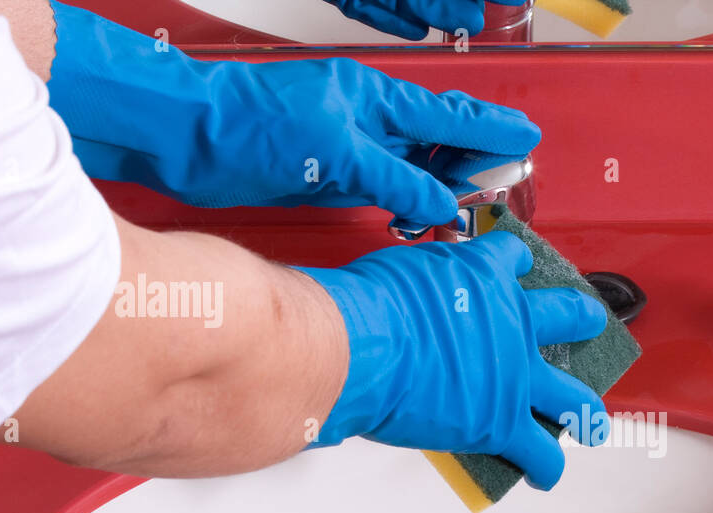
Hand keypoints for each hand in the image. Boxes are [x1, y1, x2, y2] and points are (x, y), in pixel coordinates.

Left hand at [47, 3, 539, 228]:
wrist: (187, 137)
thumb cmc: (248, 124)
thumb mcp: (336, 153)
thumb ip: (395, 178)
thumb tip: (442, 203)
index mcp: (371, 97)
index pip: (446, 113)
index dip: (489, 128)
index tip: (525, 137)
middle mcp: (363, 117)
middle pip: (434, 137)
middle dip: (473, 155)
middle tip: (508, 175)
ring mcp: (345, 145)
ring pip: (410, 162)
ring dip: (442, 182)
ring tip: (473, 199)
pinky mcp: (325, 172)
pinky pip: (383, 184)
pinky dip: (407, 199)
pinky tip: (418, 214)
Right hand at [298, 233, 608, 489]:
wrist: (360, 348)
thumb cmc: (366, 307)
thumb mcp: (397, 272)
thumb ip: (419, 287)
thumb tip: (401, 301)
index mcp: (483, 275)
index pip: (512, 257)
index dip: (515, 262)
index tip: (517, 265)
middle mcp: (513, 321)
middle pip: (568, 315)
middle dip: (581, 319)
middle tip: (588, 323)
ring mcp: (516, 375)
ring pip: (571, 396)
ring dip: (584, 411)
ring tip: (591, 422)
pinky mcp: (503, 423)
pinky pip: (540, 453)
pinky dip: (546, 467)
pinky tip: (542, 475)